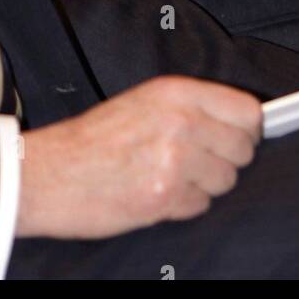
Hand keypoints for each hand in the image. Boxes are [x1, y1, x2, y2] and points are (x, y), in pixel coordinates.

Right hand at [16, 75, 261, 239]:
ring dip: (203, 185)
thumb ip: (189, 108)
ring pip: (226, 180)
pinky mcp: (166, 194)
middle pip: (243, 148)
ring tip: (168, 177)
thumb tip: (237, 123)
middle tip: (194, 163)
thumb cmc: (93, 140)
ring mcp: (175, 158)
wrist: (51, 173)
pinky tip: (154, 193)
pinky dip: (183, 206)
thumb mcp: (142, 102)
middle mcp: (180, 120)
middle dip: (225, 161)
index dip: (247, 129)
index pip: (247, 110)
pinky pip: (201, 206)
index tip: (238, 138)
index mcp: (175, 92)